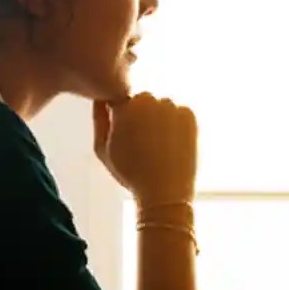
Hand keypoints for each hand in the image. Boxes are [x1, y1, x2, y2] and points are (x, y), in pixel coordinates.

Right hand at [93, 93, 196, 208]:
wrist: (165, 192)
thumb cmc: (131, 174)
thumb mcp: (102, 149)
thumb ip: (99, 118)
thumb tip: (102, 97)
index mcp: (124, 106)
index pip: (120, 99)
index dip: (123, 117)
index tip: (128, 135)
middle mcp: (148, 100)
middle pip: (143, 100)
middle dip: (143, 115)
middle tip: (145, 144)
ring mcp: (171, 106)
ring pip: (163, 106)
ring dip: (161, 119)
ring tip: (160, 147)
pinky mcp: (189, 115)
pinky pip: (181, 113)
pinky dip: (178, 124)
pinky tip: (173, 145)